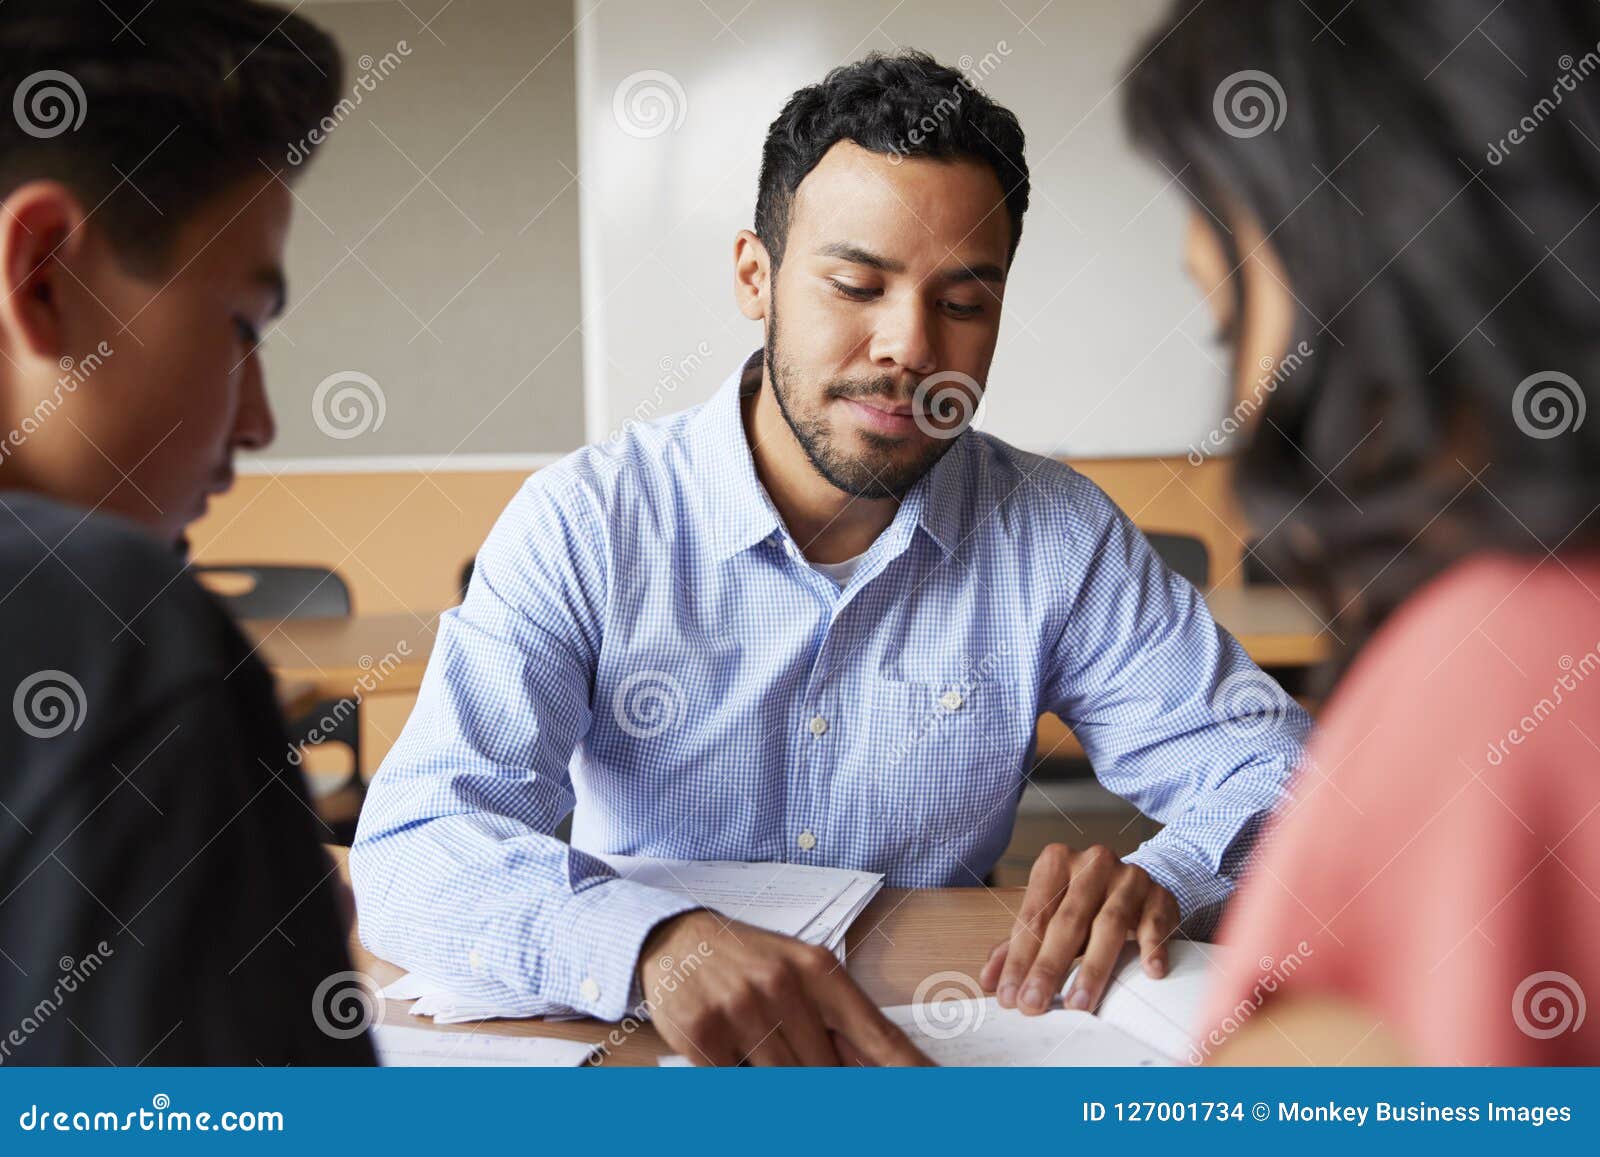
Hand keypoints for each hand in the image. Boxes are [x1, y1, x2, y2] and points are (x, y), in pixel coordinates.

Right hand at [637, 909, 930, 1065]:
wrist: (679, 939)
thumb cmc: (751, 960)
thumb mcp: (801, 974)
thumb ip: (839, 1022)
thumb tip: (882, 1071)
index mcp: (819, 970)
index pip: (878, 1036)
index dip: (909, 1073)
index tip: (936, 1095)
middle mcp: (783, 986)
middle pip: (827, 1074)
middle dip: (823, 1080)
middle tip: (802, 1057)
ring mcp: (742, 1010)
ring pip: (785, 1083)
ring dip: (780, 1079)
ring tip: (762, 1047)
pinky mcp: (703, 1034)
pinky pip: (738, 1085)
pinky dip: (740, 1079)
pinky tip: (734, 1055)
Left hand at [979, 844, 1178, 1014]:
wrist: (1137, 885)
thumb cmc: (1086, 906)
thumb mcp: (1050, 918)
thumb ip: (1018, 946)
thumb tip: (989, 980)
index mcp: (1056, 863)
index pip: (1033, 916)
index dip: (1019, 959)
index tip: (1009, 996)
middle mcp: (1092, 864)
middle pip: (1067, 921)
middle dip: (1048, 967)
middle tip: (1034, 1004)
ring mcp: (1129, 877)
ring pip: (1109, 923)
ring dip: (1092, 967)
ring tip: (1078, 1002)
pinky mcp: (1161, 895)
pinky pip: (1155, 922)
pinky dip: (1152, 947)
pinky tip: (1149, 972)